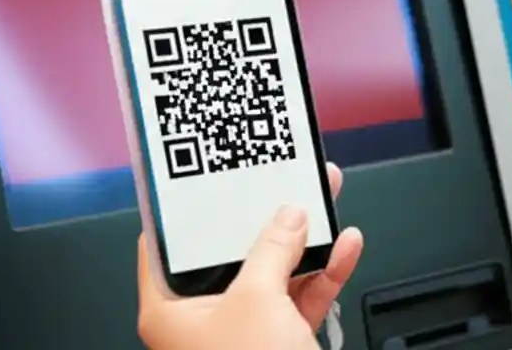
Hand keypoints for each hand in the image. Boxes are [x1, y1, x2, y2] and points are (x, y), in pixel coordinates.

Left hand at [137, 163, 364, 349]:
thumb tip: (286, 217)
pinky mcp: (279, 343)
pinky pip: (300, 298)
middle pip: (231, 254)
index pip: (167, 245)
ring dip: (304, 241)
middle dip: (264, 218)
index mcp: (169, 311)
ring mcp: (243, 332)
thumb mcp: (257, 299)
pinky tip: (344, 247)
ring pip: (273, 273)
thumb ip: (273, 248)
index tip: (206, 179)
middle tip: (279, 182)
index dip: (188, 210)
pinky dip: (324, 273)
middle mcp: (202, 321)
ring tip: (323, 201)